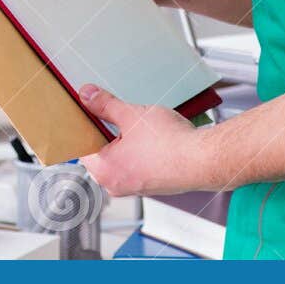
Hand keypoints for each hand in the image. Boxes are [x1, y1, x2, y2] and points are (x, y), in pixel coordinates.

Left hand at [77, 85, 212, 196]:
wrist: (203, 160)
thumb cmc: (170, 143)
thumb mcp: (131, 114)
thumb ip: (105, 105)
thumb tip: (87, 95)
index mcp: (104, 171)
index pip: (81, 145)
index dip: (84, 124)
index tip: (87, 110)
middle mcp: (115, 184)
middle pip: (99, 152)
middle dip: (106, 132)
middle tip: (115, 113)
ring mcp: (133, 188)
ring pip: (118, 159)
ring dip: (124, 141)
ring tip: (137, 125)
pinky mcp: (150, 186)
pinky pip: (134, 165)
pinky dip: (138, 151)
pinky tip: (150, 138)